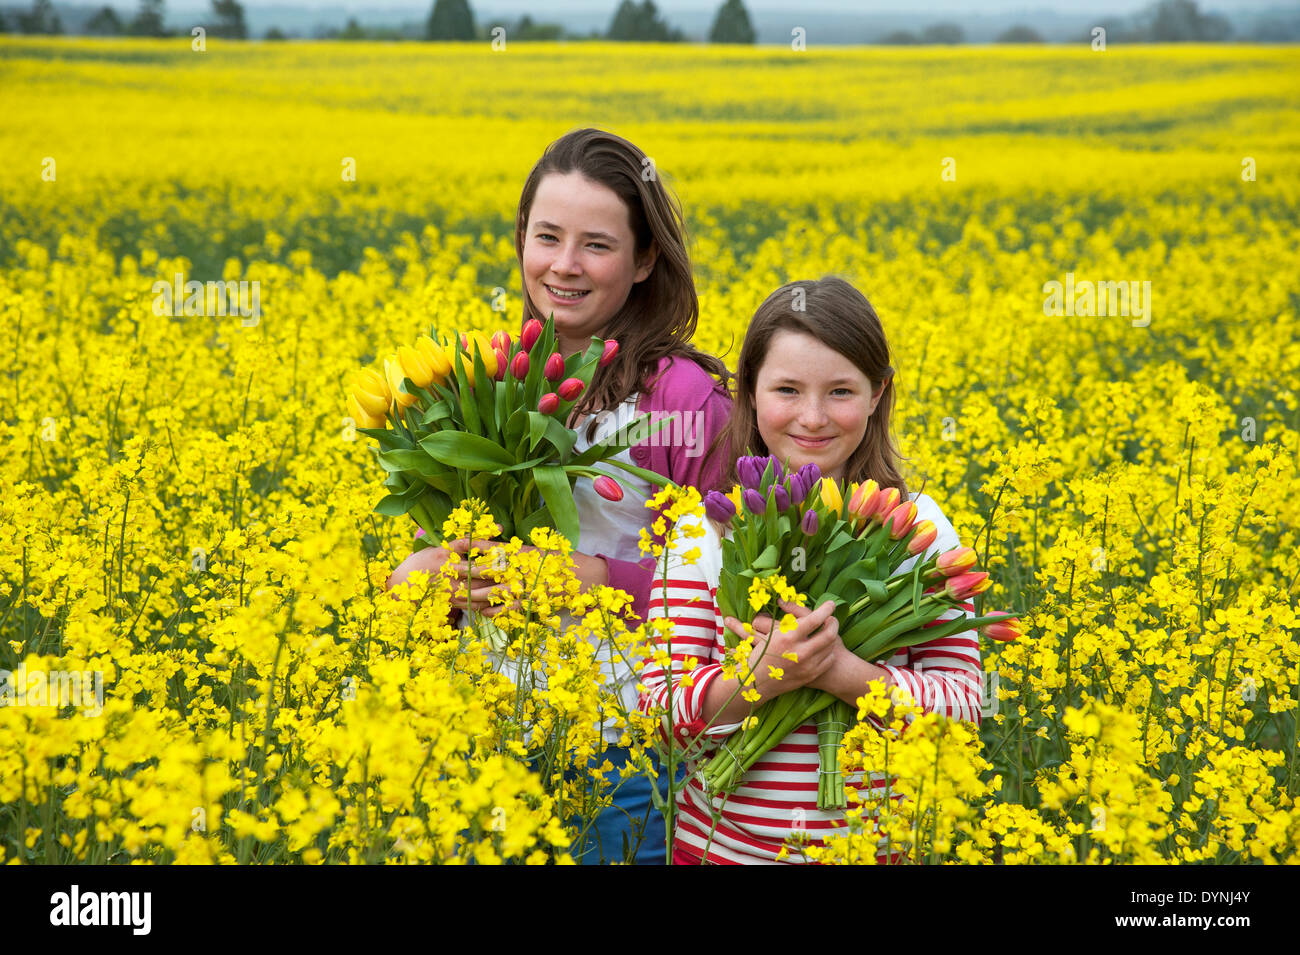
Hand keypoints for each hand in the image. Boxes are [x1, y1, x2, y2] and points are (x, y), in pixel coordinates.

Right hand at [387, 526, 516, 611]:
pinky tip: (506, 604)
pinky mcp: (453, 601)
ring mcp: (450, 587)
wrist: (403, 583)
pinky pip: (474, 604)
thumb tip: (501, 527)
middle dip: (497, 569)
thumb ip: (471, 536)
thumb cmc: (427, 560)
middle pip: (476, 569)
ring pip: (477, 589)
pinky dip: (490, 604)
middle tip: (516, 568)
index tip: (505, 545)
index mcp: (446, 552)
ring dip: (497, 589)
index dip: (489, 545)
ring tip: (516, 588)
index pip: (470, 545)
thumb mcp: (444, 544)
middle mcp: (448, 569)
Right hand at [721, 599, 841, 699]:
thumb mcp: (770, 633)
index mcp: (787, 637)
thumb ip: (782, 619)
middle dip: (833, 622)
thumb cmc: (761, 653)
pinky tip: (824, 647)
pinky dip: (828, 651)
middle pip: (828, 633)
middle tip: (832, 618)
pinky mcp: (810, 676)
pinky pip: (828, 660)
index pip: (814, 620)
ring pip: (830, 646)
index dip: (826, 610)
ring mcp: (806, 666)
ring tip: (828, 630)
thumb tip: (783, 600)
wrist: (757, 682)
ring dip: (831, 635)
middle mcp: (799, 652)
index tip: (831, 604)